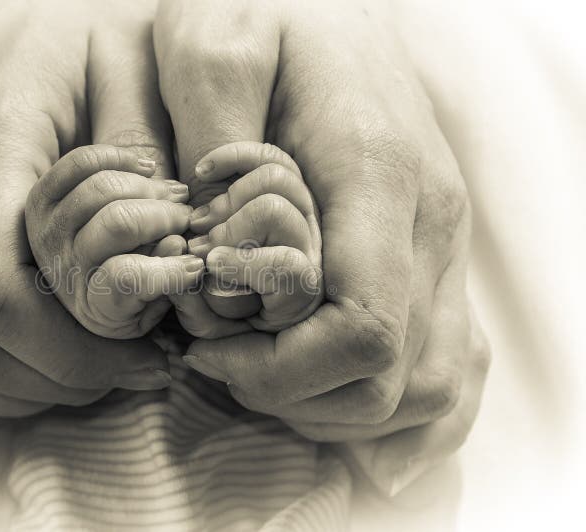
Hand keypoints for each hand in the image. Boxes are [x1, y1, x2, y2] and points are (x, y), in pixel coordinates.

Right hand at [0, 0, 173, 458]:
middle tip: (131, 375)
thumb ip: (147, 163)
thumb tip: (165, 266)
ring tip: (83, 383)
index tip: (143, 360)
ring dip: (9, 397)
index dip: (72, 353)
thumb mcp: (136, 71)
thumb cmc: (83, 37)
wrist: (13, 21)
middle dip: (57, 382)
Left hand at [154, 0, 489, 493]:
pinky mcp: (434, 254)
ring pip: (428, 387)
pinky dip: (412, 418)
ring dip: (339, 411)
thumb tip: (216, 253)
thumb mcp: (210, 43)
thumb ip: (212, 141)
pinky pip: (453, 365)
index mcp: (376, 175)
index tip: (203, 352)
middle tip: (218, 366)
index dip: (277, 371)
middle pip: (389, 377)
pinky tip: (364, 438)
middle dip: (294, 397)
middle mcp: (427, 220)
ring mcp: (441, 242)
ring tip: (266, 384)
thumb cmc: (265, 12)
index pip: (359, 330)